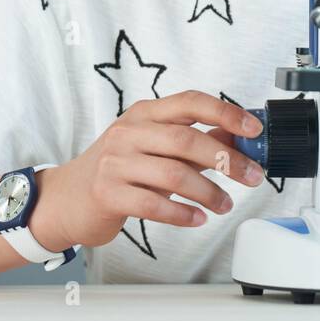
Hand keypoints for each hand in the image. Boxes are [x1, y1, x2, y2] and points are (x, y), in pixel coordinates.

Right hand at [34, 90, 265, 249]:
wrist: (66, 199)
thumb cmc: (116, 170)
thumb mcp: (153, 146)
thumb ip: (192, 141)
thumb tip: (238, 138)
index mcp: (144, 114)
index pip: (190, 102)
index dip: (226, 113)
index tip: (254, 129)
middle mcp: (129, 132)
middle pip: (186, 140)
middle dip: (227, 160)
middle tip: (252, 176)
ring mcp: (115, 162)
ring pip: (174, 175)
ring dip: (209, 192)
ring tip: (225, 204)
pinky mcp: (108, 193)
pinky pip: (154, 204)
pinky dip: (182, 214)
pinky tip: (197, 218)